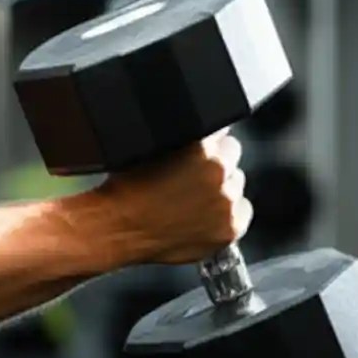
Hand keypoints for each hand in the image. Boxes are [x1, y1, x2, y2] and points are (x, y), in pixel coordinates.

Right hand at [95, 130, 251, 265]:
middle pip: (232, 153)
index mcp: (200, 146)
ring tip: (192, 199)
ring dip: (221, 188)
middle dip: (216, 161)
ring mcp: (226, 203)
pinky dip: (226, 214)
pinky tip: (202, 216)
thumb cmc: (125, 191)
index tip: (197, 149)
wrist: (116, 227)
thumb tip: (205, 133)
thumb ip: (183, 136)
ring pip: (237, 183)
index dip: (207, 139)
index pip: (220, 128)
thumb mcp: (148, 147)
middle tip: (191, 176)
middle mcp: (217, 172)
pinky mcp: (229, 229)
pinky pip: (241, 213)